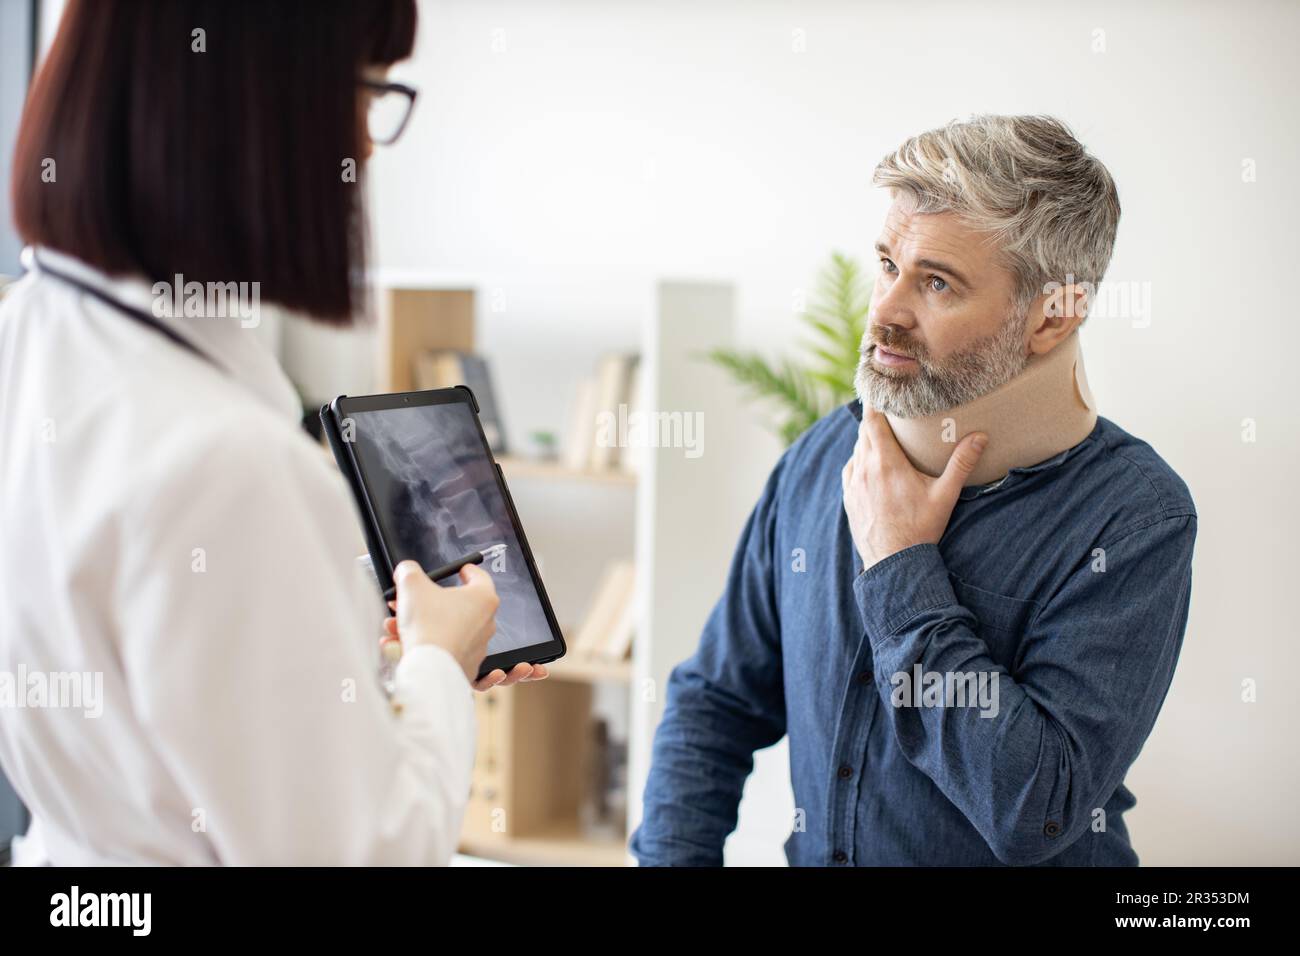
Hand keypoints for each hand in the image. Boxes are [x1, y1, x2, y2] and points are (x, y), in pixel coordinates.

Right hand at [381, 561, 548, 690]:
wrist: (431, 669)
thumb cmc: (428, 626)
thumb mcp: (412, 585)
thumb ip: (409, 571)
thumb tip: (406, 570)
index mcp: (483, 598)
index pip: (480, 577)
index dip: (467, 571)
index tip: (460, 570)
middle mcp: (486, 623)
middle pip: (456, 605)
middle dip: (429, 603)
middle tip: (410, 602)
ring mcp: (478, 646)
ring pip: (446, 629)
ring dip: (421, 625)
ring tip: (395, 626)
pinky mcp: (466, 666)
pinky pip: (443, 650)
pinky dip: (425, 646)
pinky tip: (401, 645)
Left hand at [840, 405, 986, 571]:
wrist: (893, 563)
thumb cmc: (920, 530)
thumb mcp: (944, 495)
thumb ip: (961, 464)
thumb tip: (980, 437)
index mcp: (885, 463)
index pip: (873, 422)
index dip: (874, 404)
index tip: (879, 391)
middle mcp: (864, 469)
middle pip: (863, 433)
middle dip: (874, 421)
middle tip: (887, 410)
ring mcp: (852, 485)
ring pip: (856, 451)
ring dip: (867, 442)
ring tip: (882, 436)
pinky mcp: (848, 498)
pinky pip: (850, 469)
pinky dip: (859, 461)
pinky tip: (871, 464)